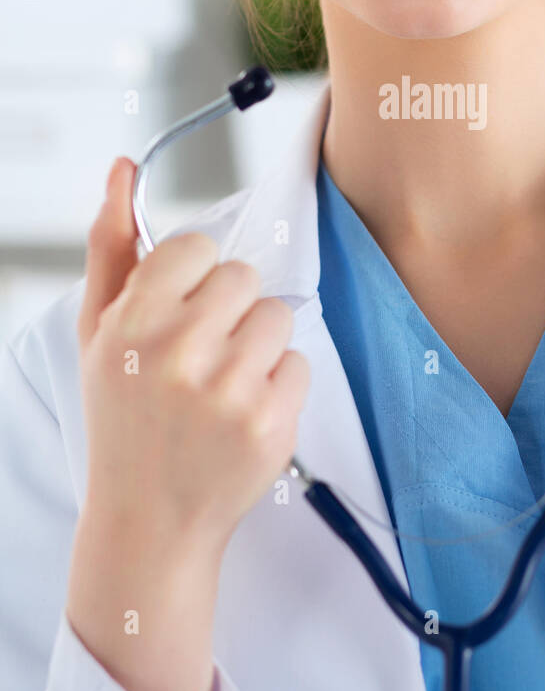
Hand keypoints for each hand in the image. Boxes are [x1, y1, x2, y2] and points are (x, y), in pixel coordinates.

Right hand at [77, 156, 310, 549]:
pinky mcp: (271, 423)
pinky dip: (280, 389)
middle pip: (244, 278)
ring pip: (279, 317)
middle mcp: (178, 351)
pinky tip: (244, 417)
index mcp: (132, 321)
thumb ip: (112, 246)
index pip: (196, 248)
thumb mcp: (98, 333)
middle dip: (229, 312)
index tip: (180, 315)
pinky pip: (299, 365)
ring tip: (222, 388)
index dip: (192, 281)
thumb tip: (121, 168)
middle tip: (201, 358)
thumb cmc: (123, 417)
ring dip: (258, 347)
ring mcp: (227, 389)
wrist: (149, 521)